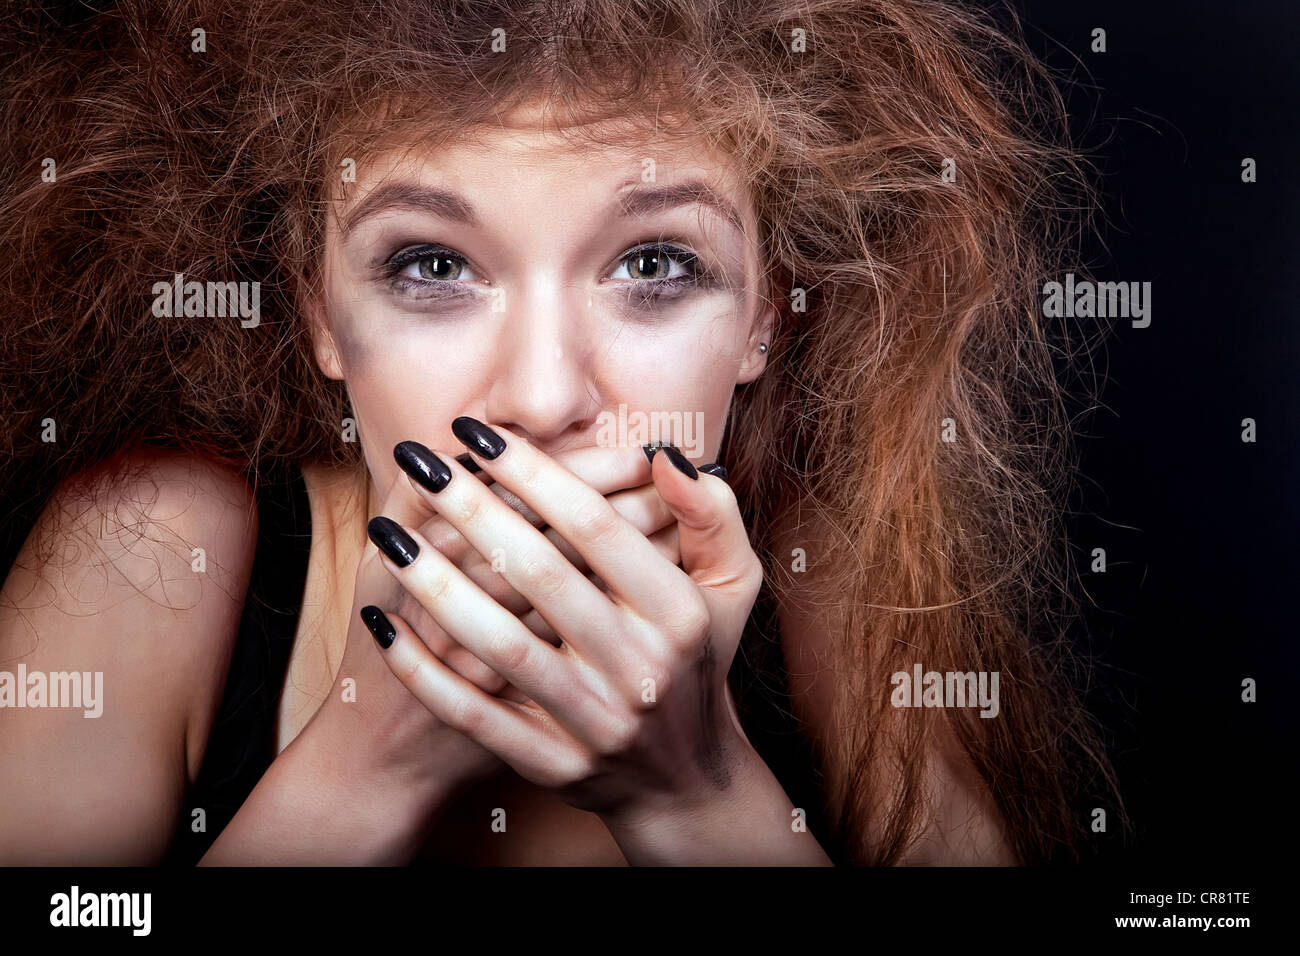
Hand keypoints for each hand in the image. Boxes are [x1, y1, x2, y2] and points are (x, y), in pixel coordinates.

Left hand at [367, 417, 762, 825]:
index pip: (598, 527)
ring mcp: (597, 724)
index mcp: (681, 615)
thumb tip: (663, 457)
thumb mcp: (731, 584)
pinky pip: (475, 718)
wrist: (684, 782)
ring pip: (501, 646)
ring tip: (388, 532)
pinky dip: (423, 673)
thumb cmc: (697, 660)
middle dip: (472, 509)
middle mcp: (642, 670)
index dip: (535, 473)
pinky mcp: (555, 766)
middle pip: (541, 575)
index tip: (479, 432)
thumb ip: (710, 513)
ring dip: (434, 585)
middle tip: (420, 462)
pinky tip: (382, 625)